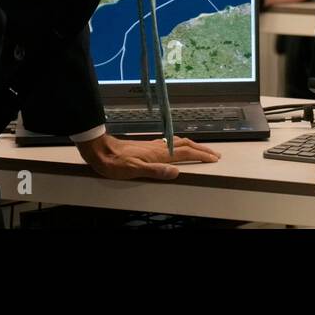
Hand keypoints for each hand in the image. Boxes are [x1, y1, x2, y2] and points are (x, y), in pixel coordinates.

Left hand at [76, 133, 220, 179]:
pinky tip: (178, 148)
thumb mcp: (134, 171)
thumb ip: (156, 171)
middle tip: (214, 154)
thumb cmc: (115, 163)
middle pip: (186, 145)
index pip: (186, 153)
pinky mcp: (148, 146)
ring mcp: (154, 145)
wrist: (101, 150)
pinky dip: (182, 145)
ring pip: (179, 142)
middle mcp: (159, 147)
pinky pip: (172, 143)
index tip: (213, 158)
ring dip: (193, 146)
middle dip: (202, 149)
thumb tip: (175, 172)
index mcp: (159, 154)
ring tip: (201, 150)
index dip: (200, 155)